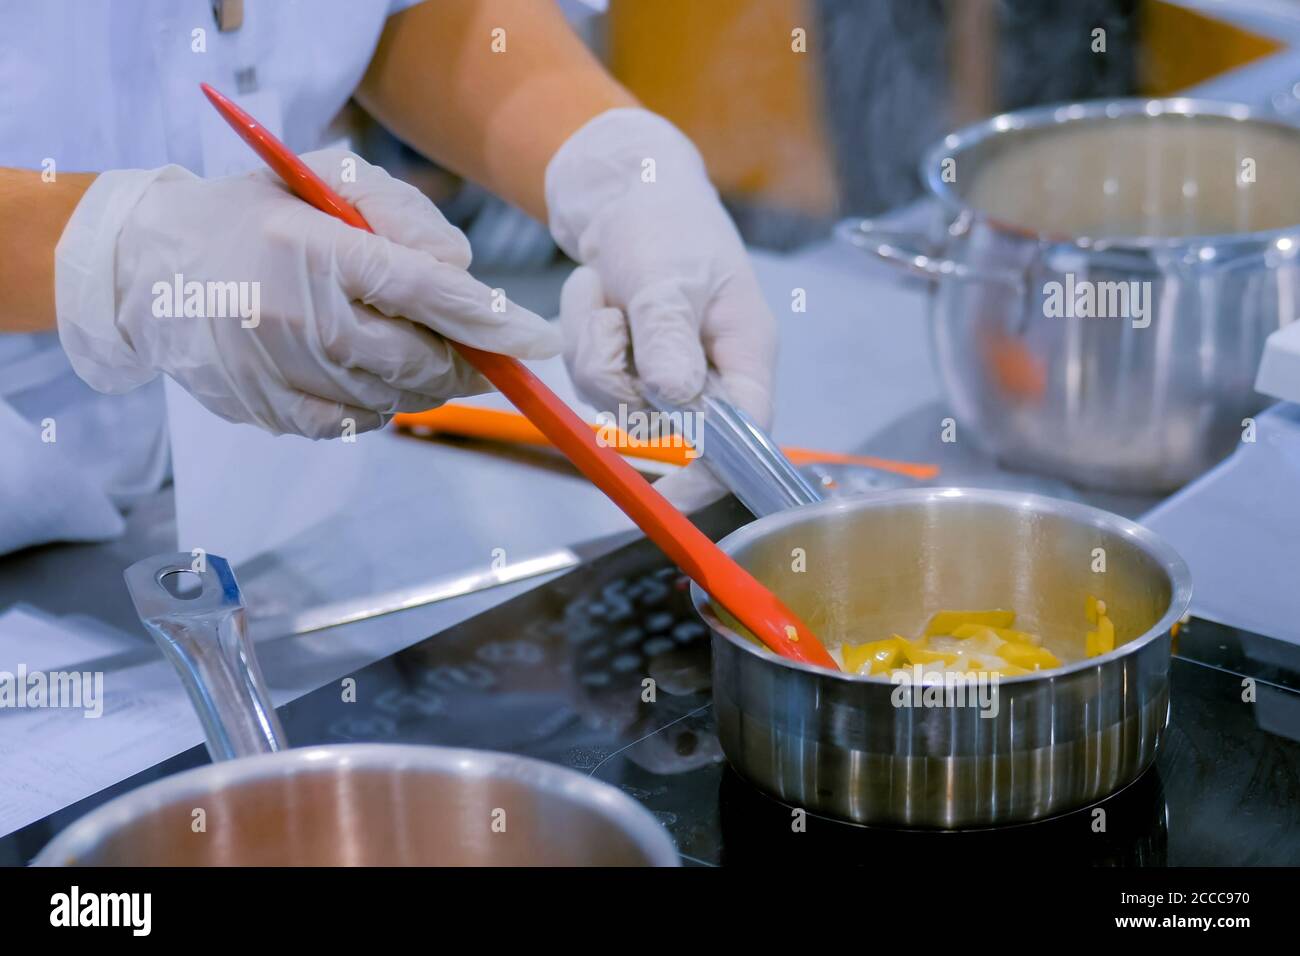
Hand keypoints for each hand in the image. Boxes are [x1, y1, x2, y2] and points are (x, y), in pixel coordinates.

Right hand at [55, 149, 559, 438]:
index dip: (489, 321)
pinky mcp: (266, 412)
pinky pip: (353, 424)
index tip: (539, 340)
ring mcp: (277, 373)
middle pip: (417, 361)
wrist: (152, 270)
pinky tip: (360, 369)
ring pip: (392, 399)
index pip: (422, 292)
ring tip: (398, 344)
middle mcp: (294, 317)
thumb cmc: (256, 216)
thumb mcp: (323, 178)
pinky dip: (376, 403)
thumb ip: (401, 213)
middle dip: (461, 360)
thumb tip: (461, 274)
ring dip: (419, 381)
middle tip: (479, 352)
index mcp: (312, 249)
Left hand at [547, 110, 776, 510]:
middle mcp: (706, 374)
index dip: (713, 473)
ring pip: (612, 399)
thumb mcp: (669, 273)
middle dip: (622, 373)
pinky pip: (587, 375)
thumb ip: (670, 334)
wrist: (622, 190)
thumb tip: (676, 395)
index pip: (742, 434)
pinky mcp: (625, 365)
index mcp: (744, 355)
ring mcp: (662, 374)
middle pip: (660, 424)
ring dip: (595, 342)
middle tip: (618, 315)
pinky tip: (598, 293)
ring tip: (609, 292)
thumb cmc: (666, 221)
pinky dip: (581, 330)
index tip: (674, 499)